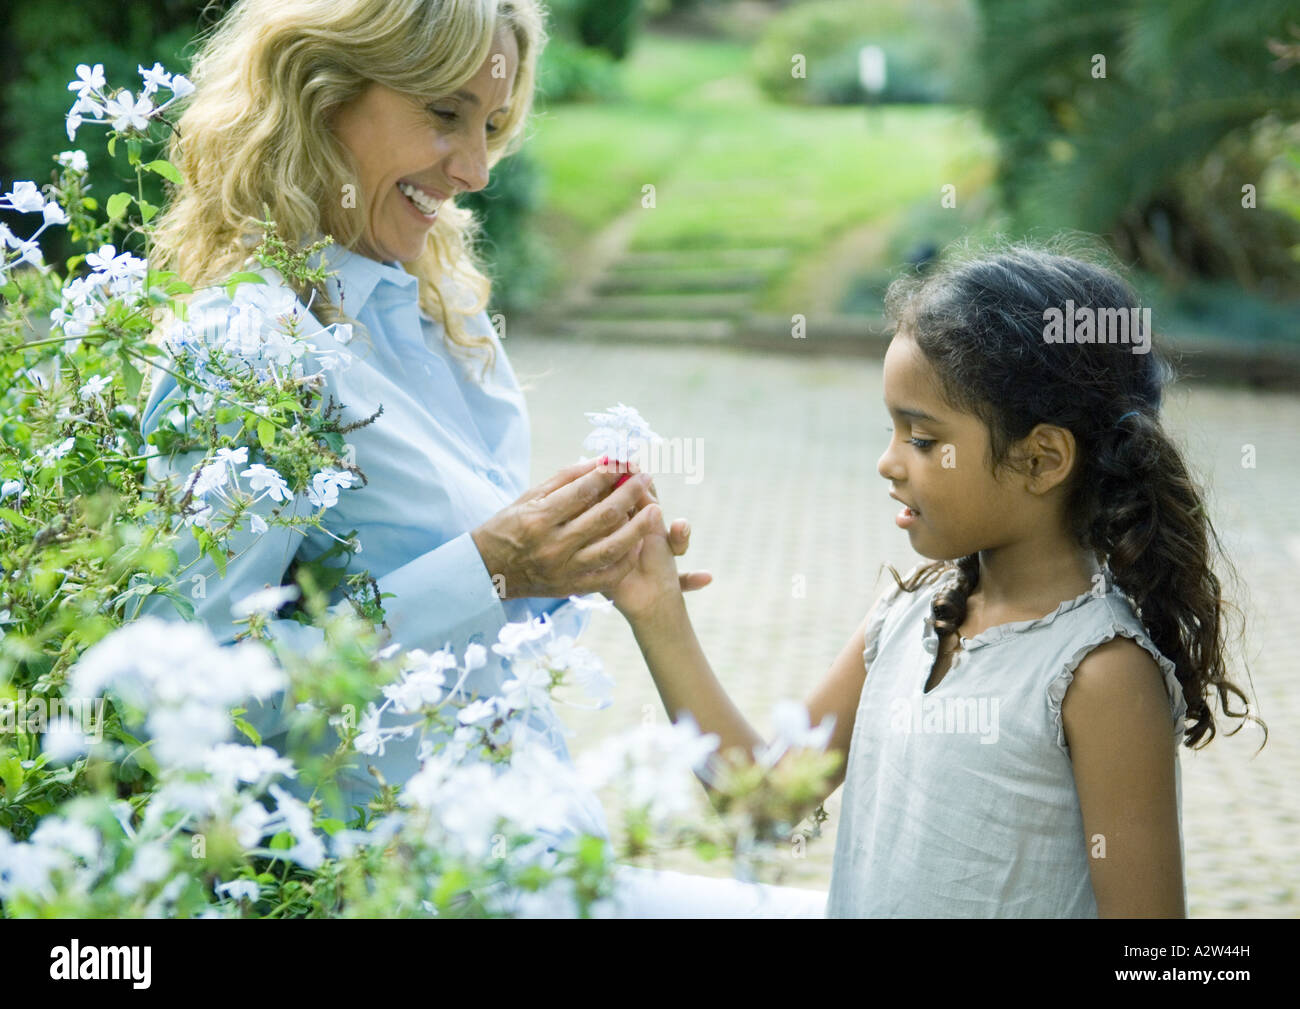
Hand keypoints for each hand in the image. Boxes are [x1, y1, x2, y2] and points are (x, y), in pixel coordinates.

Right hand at [470, 456, 705, 599]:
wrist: (489, 571)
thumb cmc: (510, 526)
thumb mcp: (531, 496)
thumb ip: (567, 478)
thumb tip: (602, 461)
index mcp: (540, 518)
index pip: (584, 491)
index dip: (610, 474)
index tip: (627, 462)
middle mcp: (554, 545)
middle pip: (604, 516)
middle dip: (630, 493)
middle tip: (646, 477)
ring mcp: (564, 570)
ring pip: (612, 547)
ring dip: (638, 527)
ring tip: (655, 510)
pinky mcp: (572, 588)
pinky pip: (609, 575)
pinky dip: (627, 558)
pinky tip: (638, 543)